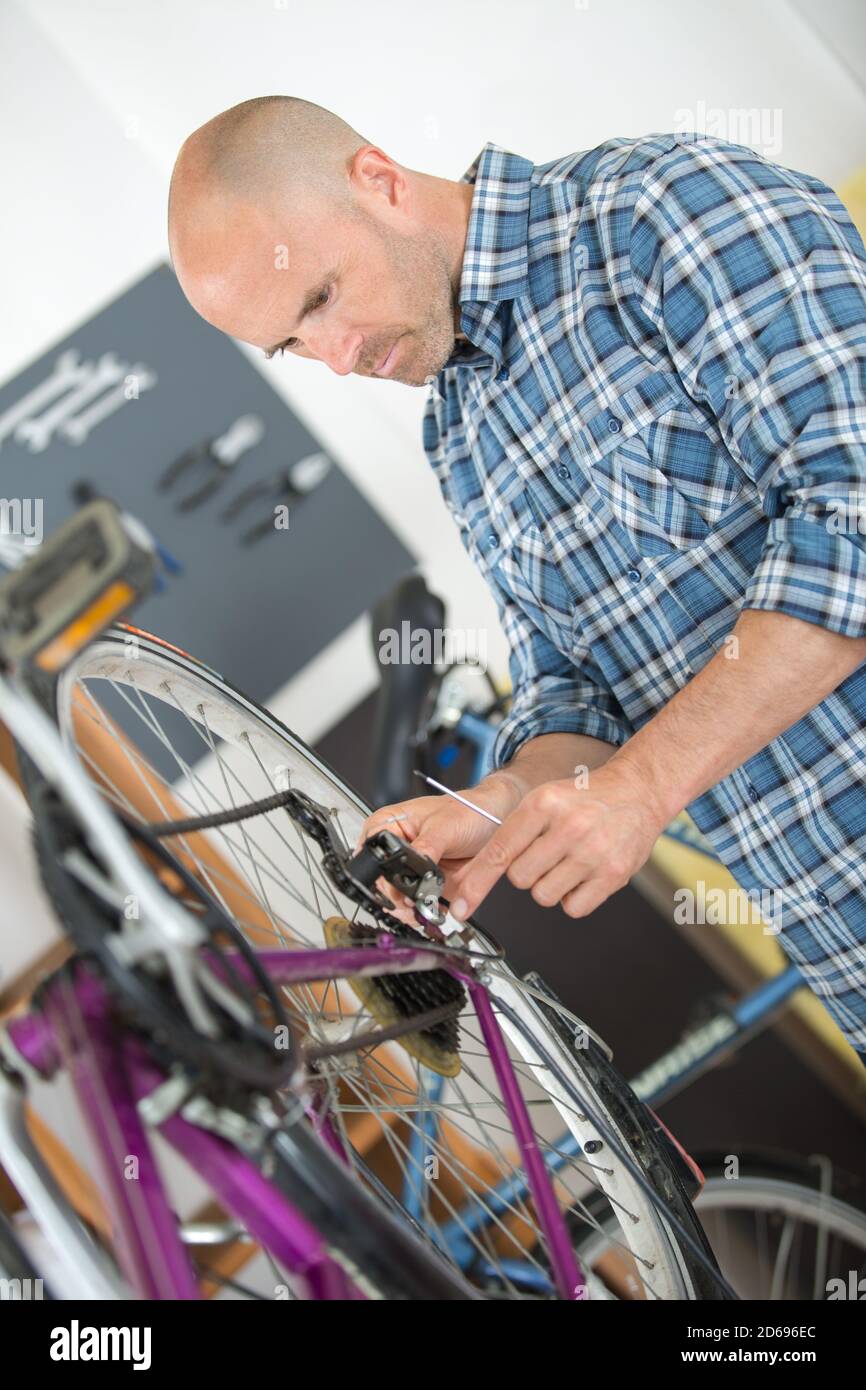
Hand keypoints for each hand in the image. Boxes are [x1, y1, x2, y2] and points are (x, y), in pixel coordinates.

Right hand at [354, 776, 523, 922]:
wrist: (496, 821)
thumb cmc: (469, 811)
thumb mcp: (445, 827)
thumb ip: (425, 849)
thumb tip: (410, 871)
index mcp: (389, 825)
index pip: (371, 855)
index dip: (381, 875)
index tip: (398, 887)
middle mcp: (397, 849)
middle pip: (382, 884)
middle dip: (398, 898)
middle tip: (415, 900)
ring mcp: (411, 870)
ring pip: (398, 901)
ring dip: (411, 910)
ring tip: (427, 906)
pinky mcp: (427, 885)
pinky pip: (420, 907)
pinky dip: (427, 913)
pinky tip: (436, 910)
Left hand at [448, 763, 666, 922]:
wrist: (637, 792)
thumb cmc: (586, 798)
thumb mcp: (544, 798)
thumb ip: (515, 829)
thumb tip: (480, 869)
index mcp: (544, 803)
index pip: (500, 851)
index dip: (477, 882)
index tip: (462, 905)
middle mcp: (568, 826)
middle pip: (519, 879)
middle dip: (526, 873)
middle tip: (545, 856)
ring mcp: (593, 851)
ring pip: (544, 896)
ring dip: (549, 886)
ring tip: (566, 863)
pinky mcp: (613, 874)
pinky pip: (573, 908)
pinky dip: (573, 898)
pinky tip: (582, 876)